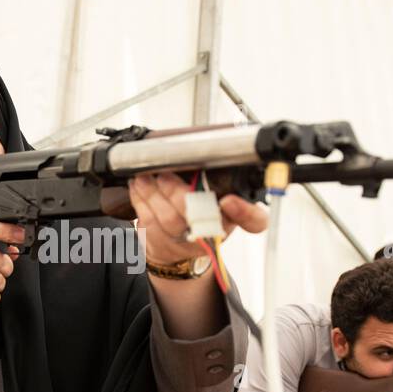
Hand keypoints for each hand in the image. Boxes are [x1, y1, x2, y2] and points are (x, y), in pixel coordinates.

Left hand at [129, 172, 267, 264]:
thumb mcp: (217, 194)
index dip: (244, 212)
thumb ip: (216, 176)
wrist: (176, 248)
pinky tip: (137, 187)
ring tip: (144, 176)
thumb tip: (202, 143)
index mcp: (233, 218)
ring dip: (152, 193)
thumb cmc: (198, 212)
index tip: (229, 200)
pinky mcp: (162, 247)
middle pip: (199, 217)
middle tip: (164, 174)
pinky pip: (149, 222)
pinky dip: (140, 200)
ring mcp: (186, 243)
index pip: (254, 221)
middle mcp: (213, 233)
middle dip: (177, 193)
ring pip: (168, 220)